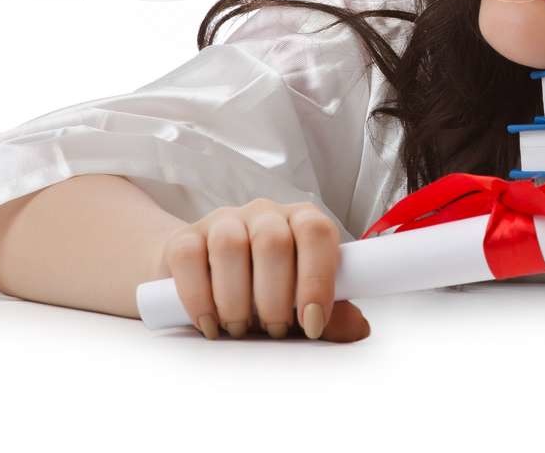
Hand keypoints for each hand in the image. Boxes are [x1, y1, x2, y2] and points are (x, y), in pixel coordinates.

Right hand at [158, 197, 369, 341]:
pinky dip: (199, 297)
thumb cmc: (262, 290)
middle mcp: (265, 213)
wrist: (204, 277)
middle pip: (274, 242)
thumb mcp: (299, 303)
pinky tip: (210, 322)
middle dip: (275, 298)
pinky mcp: (185, 237)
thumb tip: (359, 329)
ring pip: (231, 246)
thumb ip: (330, 315)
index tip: (312, 323)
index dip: (317, 279)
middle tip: (274, 330)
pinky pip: (190, 257)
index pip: (317, 233)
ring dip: (237, 299)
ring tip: (240, 328)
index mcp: (302, 221)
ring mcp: (223, 220)